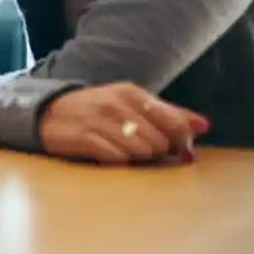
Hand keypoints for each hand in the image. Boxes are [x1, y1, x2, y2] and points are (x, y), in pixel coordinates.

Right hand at [39, 82, 209, 164]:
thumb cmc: (97, 112)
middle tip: (138, 148)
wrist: (49, 113)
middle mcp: (116, 103)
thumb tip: (204, 125)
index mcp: (132, 93)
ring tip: (121, 150)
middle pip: (160, 142)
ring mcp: (99, 119)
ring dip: (135, 157)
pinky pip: (117, 158)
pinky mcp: (83, 137)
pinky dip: (116, 161)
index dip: (182, 143)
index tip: (175, 150)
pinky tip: (107, 155)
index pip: (176, 123)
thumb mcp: (131, 106)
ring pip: (142, 151)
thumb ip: (168, 114)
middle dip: (154, 151)